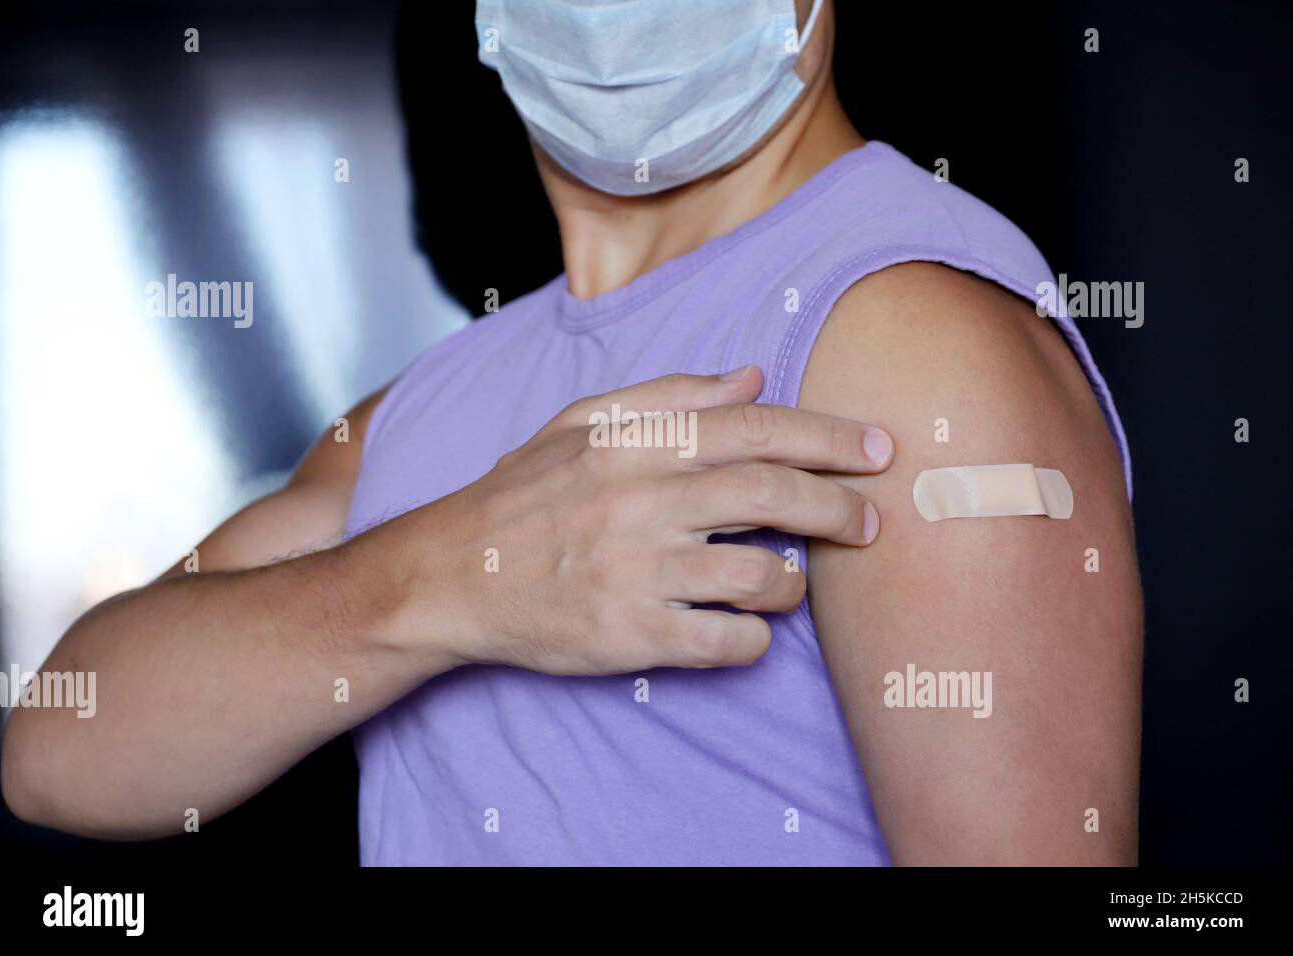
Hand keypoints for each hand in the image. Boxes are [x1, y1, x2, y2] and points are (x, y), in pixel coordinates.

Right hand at [376, 366, 893, 674]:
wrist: (452, 575)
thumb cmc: (524, 496)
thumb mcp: (582, 424)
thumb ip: (670, 395)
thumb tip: (752, 376)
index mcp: (637, 444)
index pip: (756, 428)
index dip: (829, 437)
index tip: (878, 450)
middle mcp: (642, 501)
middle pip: (775, 495)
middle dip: (841, 507)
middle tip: (872, 522)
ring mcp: (638, 571)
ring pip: (763, 575)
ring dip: (796, 582)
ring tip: (790, 583)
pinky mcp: (630, 635)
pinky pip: (727, 642)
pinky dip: (755, 639)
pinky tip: (747, 630)